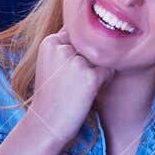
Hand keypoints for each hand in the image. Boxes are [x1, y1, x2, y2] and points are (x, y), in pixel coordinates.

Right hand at [24, 31, 111, 146]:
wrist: (46, 125)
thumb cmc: (51, 94)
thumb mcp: (50, 63)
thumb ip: (66, 46)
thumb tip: (96, 29)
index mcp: (50, 41)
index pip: (78, 35)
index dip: (77, 52)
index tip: (66, 71)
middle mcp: (62, 48)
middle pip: (90, 45)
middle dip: (88, 60)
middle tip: (73, 81)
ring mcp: (76, 62)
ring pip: (101, 57)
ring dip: (96, 70)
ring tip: (79, 87)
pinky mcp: (90, 77)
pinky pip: (108, 71)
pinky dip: (103, 82)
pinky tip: (88, 92)